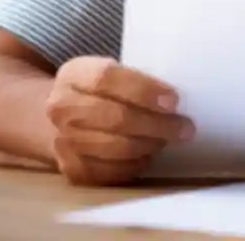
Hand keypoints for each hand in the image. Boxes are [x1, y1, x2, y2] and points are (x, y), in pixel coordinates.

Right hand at [45, 57, 193, 185]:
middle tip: (186, 128)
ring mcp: (62, 141)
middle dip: (157, 125)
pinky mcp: (71, 169)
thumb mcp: (111, 72)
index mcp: (74, 74)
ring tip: (169, 139)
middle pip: (115, 117)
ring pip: (115, 148)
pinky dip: (135, 164)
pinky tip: (148, 154)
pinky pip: (110, 172)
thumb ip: (137, 79)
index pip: (107, 79)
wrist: (58, 119)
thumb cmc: (100, 92)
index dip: (143, 90)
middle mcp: (61, 108)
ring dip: (150, 145)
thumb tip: (177, 99)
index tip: (174, 101)